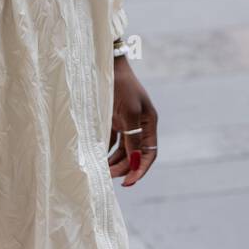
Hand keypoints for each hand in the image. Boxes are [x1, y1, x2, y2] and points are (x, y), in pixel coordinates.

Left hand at [107, 58, 157, 186]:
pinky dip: (106, 152)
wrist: (106, 65)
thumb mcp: (129, 112)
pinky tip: (98, 159)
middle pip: (135, 154)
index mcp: (149, 123)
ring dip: (114, 162)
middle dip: (124, 167)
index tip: (128, 182)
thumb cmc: (121, 86)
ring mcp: (125, 123)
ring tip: (102, 171)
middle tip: (109, 177)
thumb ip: (132, 138)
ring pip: (122, 150)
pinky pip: (111, 142)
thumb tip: (133, 162)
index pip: (149, 154)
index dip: (140, 169)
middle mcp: (139, 125)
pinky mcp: (112, 120)